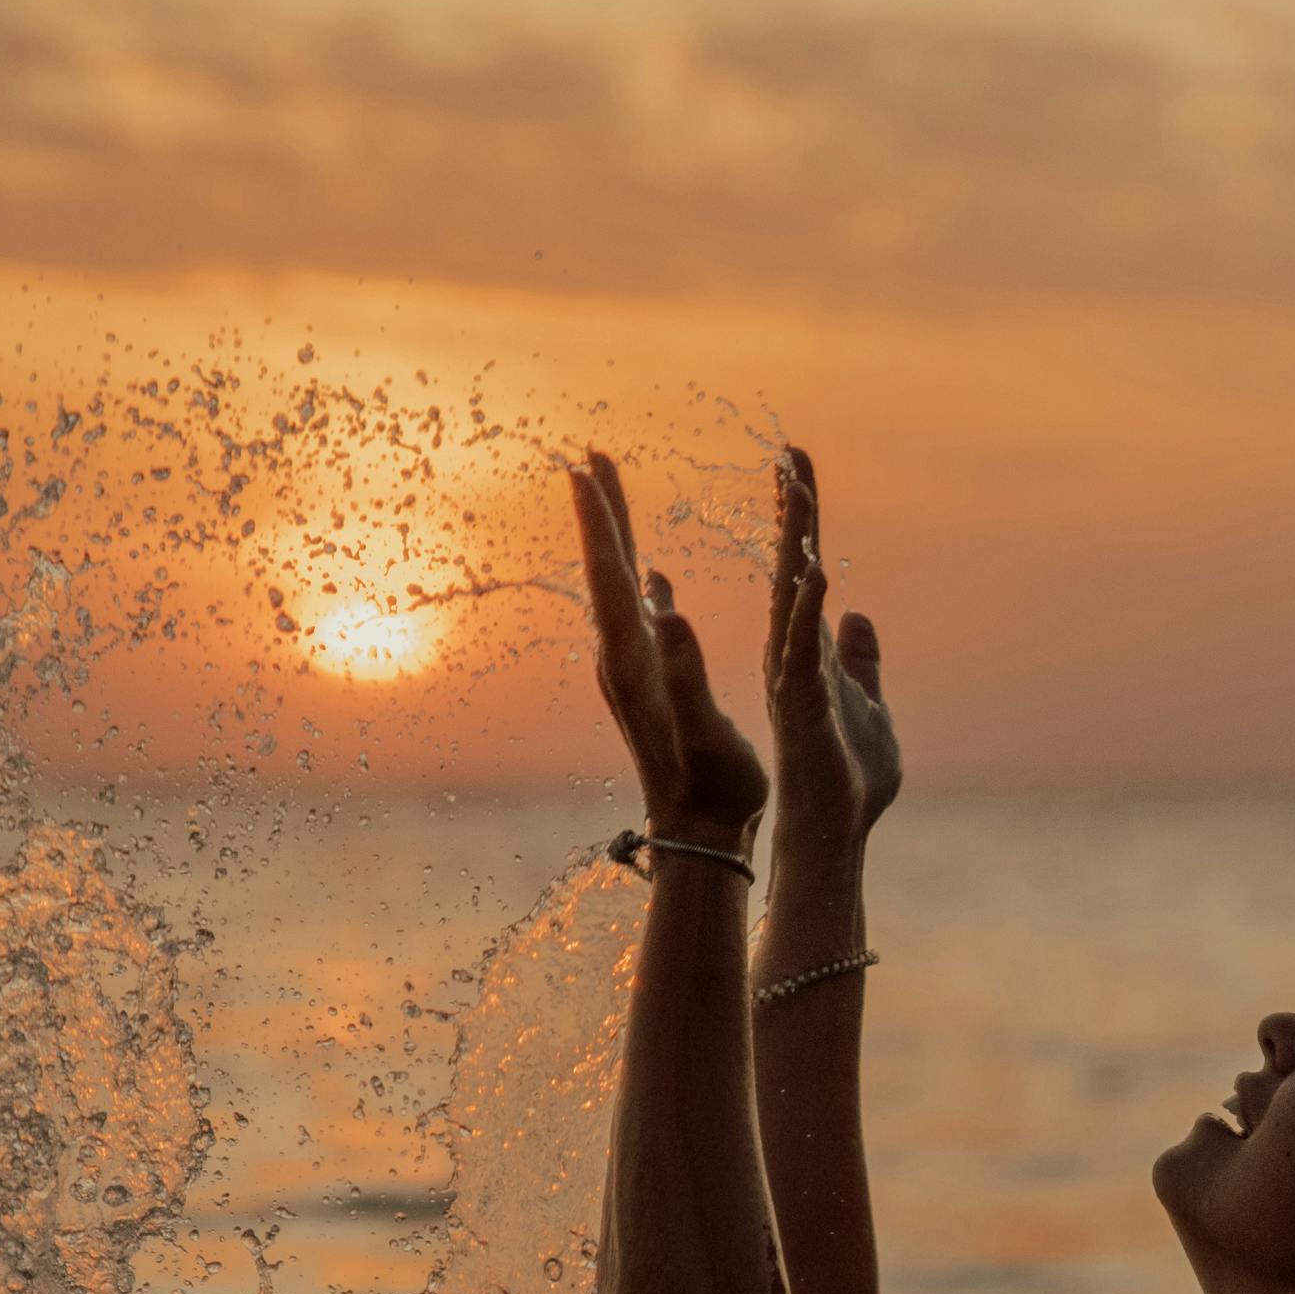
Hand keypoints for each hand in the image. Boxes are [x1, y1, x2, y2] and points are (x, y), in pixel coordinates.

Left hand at [571, 451, 766, 842]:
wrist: (696, 835)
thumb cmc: (709, 784)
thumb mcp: (700, 730)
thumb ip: (685, 671)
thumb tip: (666, 612)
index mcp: (634, 660)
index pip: (612, 575)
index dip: (600, 520)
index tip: (584, 467)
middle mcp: (623, 658)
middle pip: (607, 570)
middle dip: (600, 511)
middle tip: (589, 457)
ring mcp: (633, 670)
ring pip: (621, 588)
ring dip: (615, 539)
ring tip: (610, 496)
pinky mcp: (649, 683)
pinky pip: (641, 615)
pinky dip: (640, 579)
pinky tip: (650, 574)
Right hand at [762, 445, 901, 850]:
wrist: (834, 834)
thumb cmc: (847, 778)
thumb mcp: (869, 705)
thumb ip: (861, 661)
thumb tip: (859, 617)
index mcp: (808, 651)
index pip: (802, 570)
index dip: (800, 520)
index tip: (795, 464)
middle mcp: (793, 654)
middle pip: (792, 567)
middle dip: (794, 511)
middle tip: (791, 453)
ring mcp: (795, 677)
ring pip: (791, 597)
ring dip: (796, 545)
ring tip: (797, 490)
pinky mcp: (803, 705)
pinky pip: (803, 649)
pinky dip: (806, 611)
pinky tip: (812, 574)